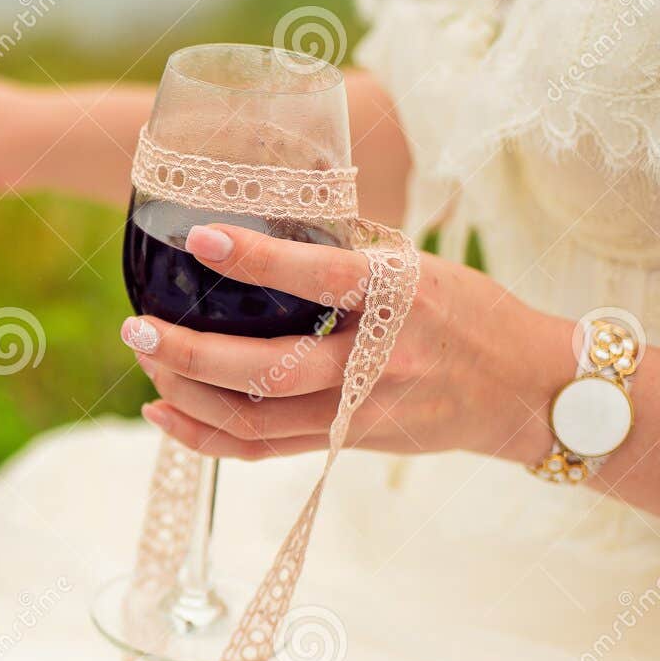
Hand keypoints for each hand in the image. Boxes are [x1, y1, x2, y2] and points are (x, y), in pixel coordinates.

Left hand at [122, 224, 569, 463]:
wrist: (524, 392)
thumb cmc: (467, 313)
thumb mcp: (422, 266)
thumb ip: (352, 252)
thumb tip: (273, 211)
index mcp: (401, 296)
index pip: (322, 278)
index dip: (259, 260)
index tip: (203, 236)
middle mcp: (378, 360)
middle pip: (268, 369)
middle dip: (191, 352)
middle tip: (136, 326)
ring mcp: (359, 411)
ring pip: (254, 419)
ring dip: (188, 393)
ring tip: (146, 359)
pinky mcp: (345, 444)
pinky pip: (261, 449)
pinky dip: (205, 435)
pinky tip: (163, 410)